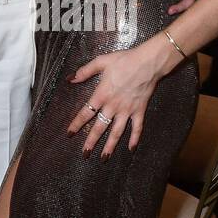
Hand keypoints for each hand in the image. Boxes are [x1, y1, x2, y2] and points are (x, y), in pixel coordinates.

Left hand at [66, 38, 166, 157]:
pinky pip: (137, 127)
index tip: (70, 134)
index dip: (77, 124)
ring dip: (110, 146)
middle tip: (85, 154)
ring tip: (104, 158)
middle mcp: (113, 106)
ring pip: (117, 132)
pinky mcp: (139, 110)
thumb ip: (85, 71)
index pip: (86, 112)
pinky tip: (131, 149)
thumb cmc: (124, 60)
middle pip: (99, 127)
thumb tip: (70, 79)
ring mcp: (127, 110)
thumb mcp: (101, 61)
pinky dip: (134, 138)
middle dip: (91, 141)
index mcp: (102, 94)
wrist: (148, 62)